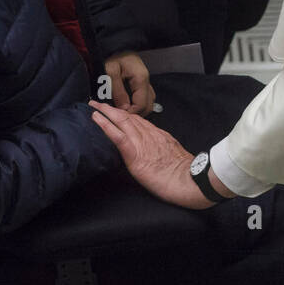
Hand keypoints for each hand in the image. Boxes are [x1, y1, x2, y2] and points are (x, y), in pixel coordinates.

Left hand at [88, 101, 216, 208]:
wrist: (189, 181)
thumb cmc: (185, 176)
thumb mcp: (175, 158)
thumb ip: (164, 153)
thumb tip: (158, 157)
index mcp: (159, 136)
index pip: (140, 121)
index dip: (127, 115)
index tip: (118, 111)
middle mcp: (150, 134)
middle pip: (129, 116)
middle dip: (113, 109)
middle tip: (99, 103)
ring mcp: (142, 142)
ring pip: (121, 120)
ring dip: (105, 112)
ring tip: (94, 105)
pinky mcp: (134, 153)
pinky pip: (117, 135)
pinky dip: (105, 124)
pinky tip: (96, 118)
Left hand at [102, 52, 154, 116]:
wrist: (114, 44)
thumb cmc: (111, 56)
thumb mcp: (111, 72)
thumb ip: (118, 92)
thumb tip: (124, 109)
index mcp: (141, 78)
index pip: (141, 104)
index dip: (131, 113)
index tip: (119, 117)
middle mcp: (146, 81)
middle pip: (148, 106)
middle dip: (136, 114)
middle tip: (122, 117)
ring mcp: (145, 81)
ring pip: (148, 102)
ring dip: (138, 109)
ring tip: (125, 112)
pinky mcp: (141, 81)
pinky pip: (144, 97)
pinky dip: (138, 104)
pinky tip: (128, 105)